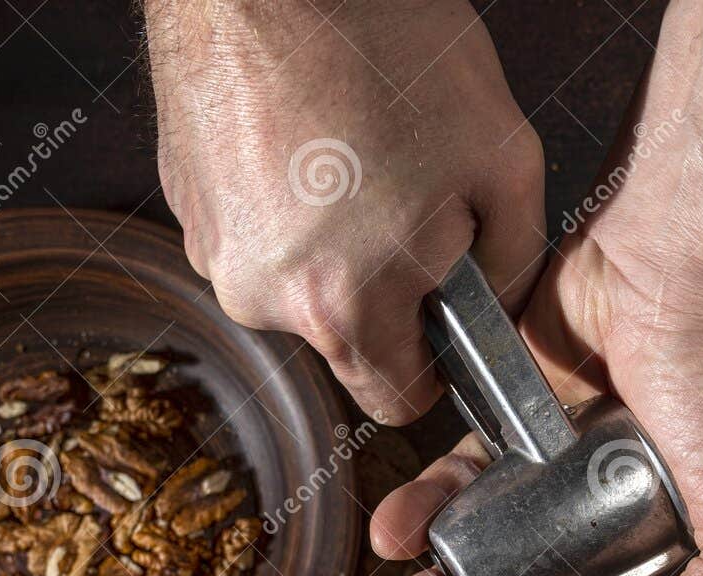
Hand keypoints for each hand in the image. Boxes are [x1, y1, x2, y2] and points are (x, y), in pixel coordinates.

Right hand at [146, 0, 544, 423]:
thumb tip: (502, 310)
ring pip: (299, 288)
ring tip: (353, 155)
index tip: (445, 316)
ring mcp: (216, 254)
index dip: (434, 366)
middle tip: (408, 198)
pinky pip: (259, 240)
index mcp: (344, 308)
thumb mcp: (503, 157)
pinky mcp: (187, 210)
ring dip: (332, 247)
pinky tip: (307, 140)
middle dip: (384, 291)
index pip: (397, 403)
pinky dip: (286, 210)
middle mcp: (264, 300)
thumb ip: (515, 262)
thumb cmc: (387, 45)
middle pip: (346, 341)